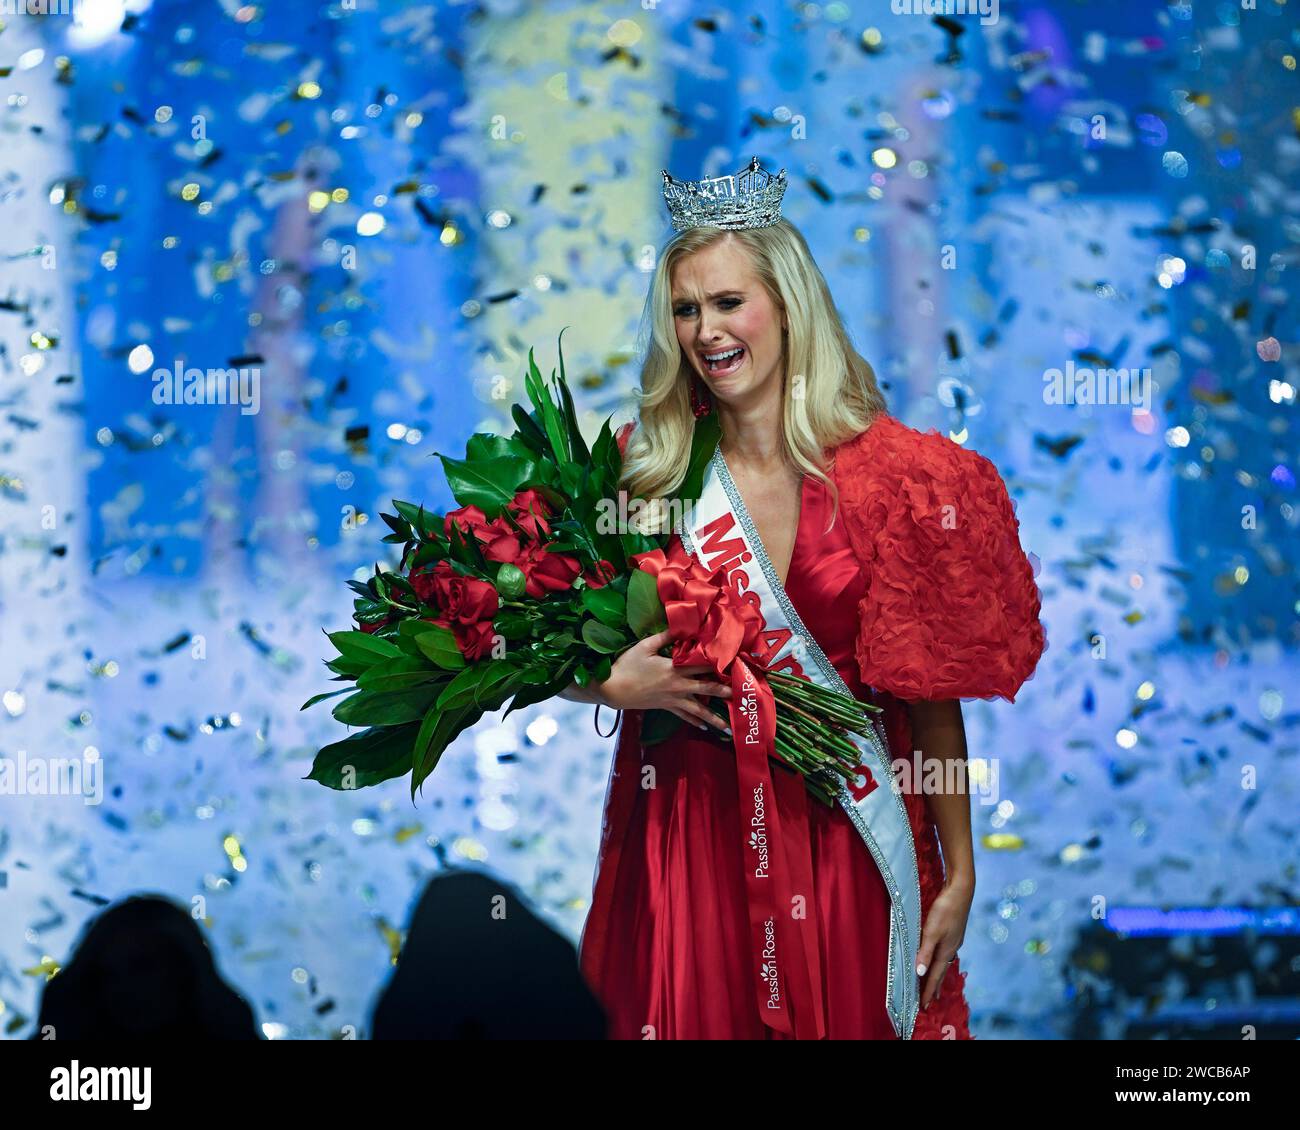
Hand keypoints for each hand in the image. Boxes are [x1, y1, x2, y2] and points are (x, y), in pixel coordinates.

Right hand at [596, 629, 730, 732]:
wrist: (613, 689)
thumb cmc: (627, 665)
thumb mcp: (645, 646)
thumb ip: (664, 636)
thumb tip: (681, 626)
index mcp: (674, 668)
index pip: (702, 665)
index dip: (720, 664)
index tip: (736, 664)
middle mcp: (678, 685)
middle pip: (707, 688)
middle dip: (726, 691)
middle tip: (743, 695)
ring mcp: (673, 699)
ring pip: (698, 709)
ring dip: (715, 718)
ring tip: (729, 727)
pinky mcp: (666, 707)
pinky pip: (684, 716)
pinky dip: (695, 721)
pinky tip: (705, 727)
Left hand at [915, 877, 972, 1010]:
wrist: (961, 890)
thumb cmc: (945, 909)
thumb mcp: (931, 931)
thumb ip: (925, 952)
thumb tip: (921, 973)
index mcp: (946, 950)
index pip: (935, 975)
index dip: (928, 990)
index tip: (923, 1006)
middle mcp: (952, 948)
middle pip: (941, 971)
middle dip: (934, 986)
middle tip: (929, 1000)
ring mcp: (954, 939)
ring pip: (943, 961)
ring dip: (937, 973)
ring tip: (933, 983)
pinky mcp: (953, 931)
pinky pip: (945, 952)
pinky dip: (939, 960)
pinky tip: (939, 957)